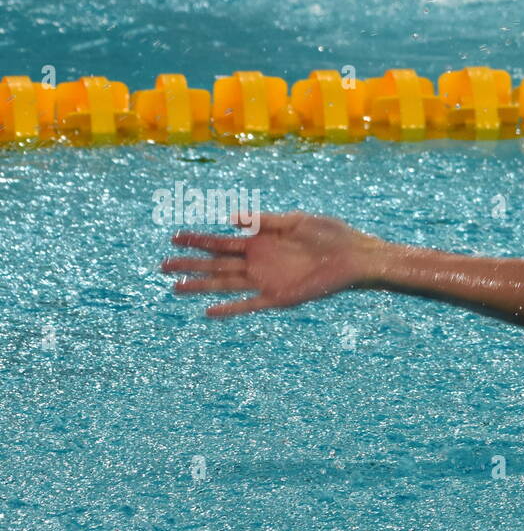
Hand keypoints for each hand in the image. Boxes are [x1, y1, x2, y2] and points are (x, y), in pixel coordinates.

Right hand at [162, 212, 383, 316]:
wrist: (356, 256)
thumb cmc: (331, 235)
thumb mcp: (295, 221)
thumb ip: (263, 220)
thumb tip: (230, 219)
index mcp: (260, 242)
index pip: (221, 241)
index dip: (197, 240)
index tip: (173, 238)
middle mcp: (259, 262)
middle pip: (216, 265)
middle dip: (189, 265)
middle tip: (161, 267)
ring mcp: (267, 281)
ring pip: (226, 284)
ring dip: (201, 287)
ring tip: (174, 289)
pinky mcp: (281, 297)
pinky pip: (250, 304)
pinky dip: (230, 308)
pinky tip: (208, 311)